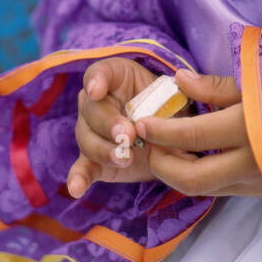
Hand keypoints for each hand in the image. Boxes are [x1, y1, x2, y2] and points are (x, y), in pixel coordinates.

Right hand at [65, 57, 193, 196]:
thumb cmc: (170, 107)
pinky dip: (78, 178)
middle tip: (127, 135)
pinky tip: (76, 188)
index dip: (96, 80)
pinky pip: (82, 168)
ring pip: (87, 139)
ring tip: (125, 159)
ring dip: (104, 150)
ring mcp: (92, 132)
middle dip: (108, 123)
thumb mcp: (176, 94)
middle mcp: (96, 103)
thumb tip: (186, 85)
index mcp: (115, 78)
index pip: (99, 73)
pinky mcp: (94, 160)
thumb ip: (175, 93)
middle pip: (91, 109)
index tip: (97, 91)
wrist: (171, 137)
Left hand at [134, 69, 261, 197]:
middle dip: (161, 163)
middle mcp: (251, 164)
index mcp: (249, 129)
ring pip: (203, 189)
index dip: (159, 130)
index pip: (190, 136)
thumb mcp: (259, 83)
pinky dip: (199, 175)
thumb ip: (215, 87)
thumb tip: (177, 80)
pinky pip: (220, 189)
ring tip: (165, 149)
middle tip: (148, 143)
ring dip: (176, 173)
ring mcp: (258, 184)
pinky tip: (193, 156)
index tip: (140, 121)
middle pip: (190, 178)